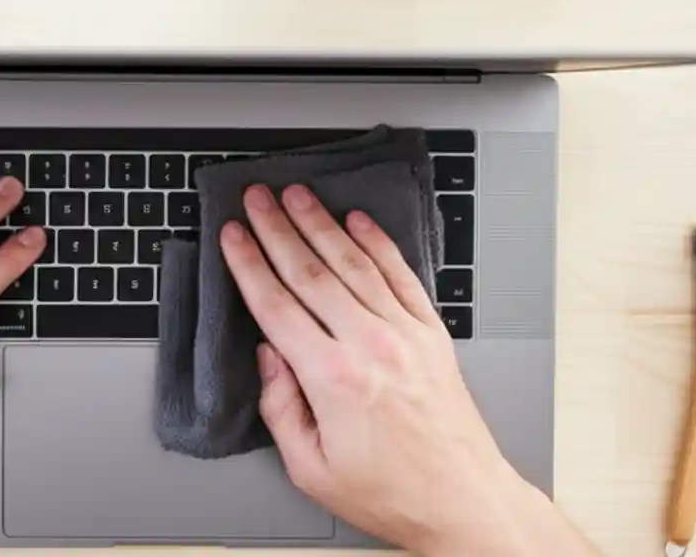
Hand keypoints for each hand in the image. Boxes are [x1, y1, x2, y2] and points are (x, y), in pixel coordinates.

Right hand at [221, 184, 593, 556]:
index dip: (249, 264)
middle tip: (256, 197)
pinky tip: (357, 221)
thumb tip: (268, 355)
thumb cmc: (389, 492)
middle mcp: (369, 346)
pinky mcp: (432, 334)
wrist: (463, 501)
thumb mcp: (310, 468)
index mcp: (331, 378)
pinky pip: (400, 276)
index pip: (277, 305)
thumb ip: (280, 406)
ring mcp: (405, 334)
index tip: (232, 235)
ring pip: (354, 264)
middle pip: (311, 273)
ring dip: (320, 224)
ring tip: (297, 195)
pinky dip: (377, 244)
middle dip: (277, 229)